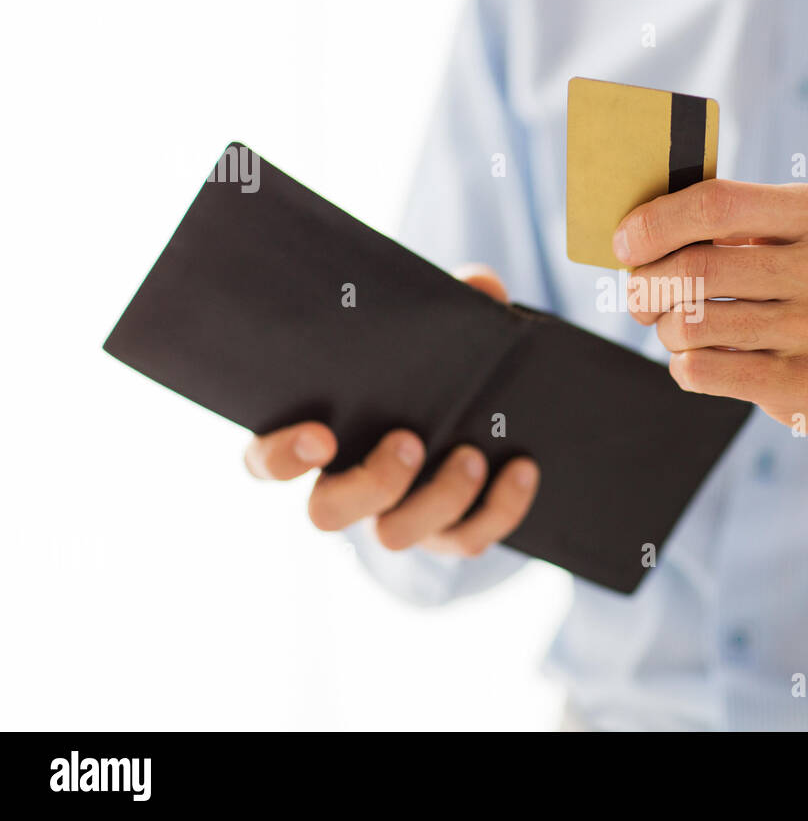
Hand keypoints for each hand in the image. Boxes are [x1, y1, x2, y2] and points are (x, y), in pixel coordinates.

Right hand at [242, 264, 539, 555]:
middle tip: (410, 440)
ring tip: (473, 455)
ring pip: (397, 536)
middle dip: (372, 482)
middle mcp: (348, 490)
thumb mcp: (434, 335)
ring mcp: (396, 518)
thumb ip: (450, 305)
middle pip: (328, 514)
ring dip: (439, 498)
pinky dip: (499, 508)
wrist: (482, 415)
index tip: (320, 435)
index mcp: (318, 438)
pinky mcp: (449, 535)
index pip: (267, 461)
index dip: (281, 457)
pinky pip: (467, 540)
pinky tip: (522, 468)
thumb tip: (480, 285)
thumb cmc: (429, 370)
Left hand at [614, 179, 807, 440]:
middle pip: (696, 269)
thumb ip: (743, 221)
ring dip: (666, 329)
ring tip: (676, 328)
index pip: (717, 204)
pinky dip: (683, 365)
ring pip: (693, 325)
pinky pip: (704, 372)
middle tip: (641, 296)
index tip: (625, 242)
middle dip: (647, 284)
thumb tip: (644, 227)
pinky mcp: (804, 385)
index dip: (656, 223)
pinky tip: (698, 360)